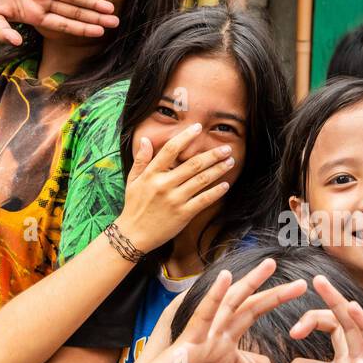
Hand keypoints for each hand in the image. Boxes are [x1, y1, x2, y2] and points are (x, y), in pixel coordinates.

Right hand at [0, 0, 119, 45]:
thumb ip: (2, 31)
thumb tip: (14, 42)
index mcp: (35, 15)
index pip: (64, 24)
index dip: (81, 29)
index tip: (99, 34)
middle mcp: (43, 1)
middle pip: (74, 11)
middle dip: (94, 17)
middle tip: (115, 23)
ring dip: (90, 1)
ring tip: (109, 8)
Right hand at [115, 259, 305, 362]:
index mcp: (223, 356)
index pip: (258, 359)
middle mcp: (215, 342)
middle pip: (250, 314)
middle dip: (276, 298)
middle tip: (302, 284)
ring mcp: (202, 339)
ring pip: (231, 306)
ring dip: (252, 284)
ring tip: (271, 265)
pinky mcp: (186, 343)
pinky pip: (203, 316)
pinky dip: (214, 297)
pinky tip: (226, 277)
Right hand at [116, 123, 233, 250]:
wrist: (133, 235)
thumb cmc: (134, 206)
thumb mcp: (132, 181)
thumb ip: (140, 160)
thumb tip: (146, 139)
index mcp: (151, 174)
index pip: (171, 149)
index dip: (186, 137)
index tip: (198, 128)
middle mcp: (164, 184)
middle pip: (193, 164)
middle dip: (213, 154)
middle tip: (226, 148)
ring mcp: (174, 199)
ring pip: (202, 180)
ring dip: (219, 169)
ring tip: (230, 161)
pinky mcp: (183, 214)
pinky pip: (203, 200)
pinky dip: (216, 191)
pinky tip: (226, 185)